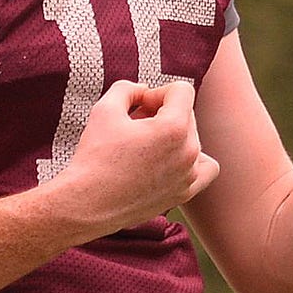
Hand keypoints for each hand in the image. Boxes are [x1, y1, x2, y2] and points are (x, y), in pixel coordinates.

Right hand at [46, 80, 218, 234]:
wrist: (87, 204)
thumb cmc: (94, 156)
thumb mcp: (105, 109)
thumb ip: (128, 88)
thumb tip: (144, 89)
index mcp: (174, 128)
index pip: (182, 91)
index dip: (158, 92)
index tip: (138, 105)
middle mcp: (189, 152)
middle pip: (187, 114)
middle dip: (162, 113)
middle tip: (134, 125)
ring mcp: (190, 175)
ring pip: (193, 138)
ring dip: (173, 135)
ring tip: (146, 144)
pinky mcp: (185, 192)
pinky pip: (205, 168)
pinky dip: (193, 159)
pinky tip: (171, 160)